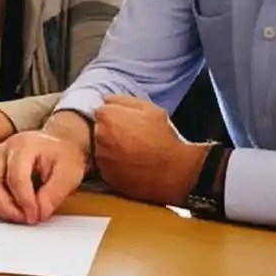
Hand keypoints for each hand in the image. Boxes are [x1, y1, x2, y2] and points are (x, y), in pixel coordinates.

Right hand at [0, 111, 89, 224]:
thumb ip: (55, 193)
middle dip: (9, 209)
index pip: (16, 178)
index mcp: (23, 145)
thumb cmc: (61, 157)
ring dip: (0, 209)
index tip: (37, 216)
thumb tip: (40, 212)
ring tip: (22, 214)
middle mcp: (1, 151)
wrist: (54, 147)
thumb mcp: (69, 173)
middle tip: (27, 219)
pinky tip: (13, 208)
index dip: (25, 202)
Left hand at [94, 95, 208, 206]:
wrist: (177, 171)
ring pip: (101, 149)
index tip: (128, 124)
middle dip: (111, 132)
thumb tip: (106, 100)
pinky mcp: (106, 175)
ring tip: (134, 153)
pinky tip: (132, 165)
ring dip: (111, 149)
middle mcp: (99, 137)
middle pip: (98, 130)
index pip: (101, 113)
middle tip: (132, 139)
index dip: (116, 118)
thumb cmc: (165, 137)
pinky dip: (115, 165)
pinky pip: (106, 166)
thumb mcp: (150, 109)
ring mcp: (102, 158)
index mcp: (108, 117)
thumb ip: (124, 101)